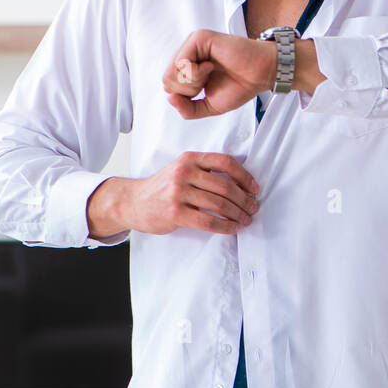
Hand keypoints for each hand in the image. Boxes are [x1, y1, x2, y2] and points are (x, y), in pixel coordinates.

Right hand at [127, 152, 260, 235]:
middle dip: (244, 199)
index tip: (254, 188)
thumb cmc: (162, 188)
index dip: (245, 176)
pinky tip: (232, 228)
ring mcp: (178, 193)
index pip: (226, 162)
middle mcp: (184, 172)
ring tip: (246, 220)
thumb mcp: (182, 169)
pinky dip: (225, 226)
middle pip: (225, 186)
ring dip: (238, 214)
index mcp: (190, 159)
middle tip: (253, 207)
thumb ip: (206, 171)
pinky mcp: (175, 213)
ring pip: (219, 204)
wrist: (132, 202)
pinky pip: (208, 221)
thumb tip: (241, 185)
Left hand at [162, 29, 274, 118]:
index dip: (185, 96)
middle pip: (166, 79)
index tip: (206, 89)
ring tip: (211, 73)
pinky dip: (196, 72)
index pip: (168, 85)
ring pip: (171, 72)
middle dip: (188, 90)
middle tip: (208, 81)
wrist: (260, 76)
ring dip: (193, 81)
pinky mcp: (199, 38)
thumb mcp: (208, 106)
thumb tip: (169, 99)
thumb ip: (187, 109)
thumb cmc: (240, 86)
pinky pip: (182, 62)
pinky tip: (211, 66)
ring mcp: (193, 44)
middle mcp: (188, 53)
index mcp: (188, 66)